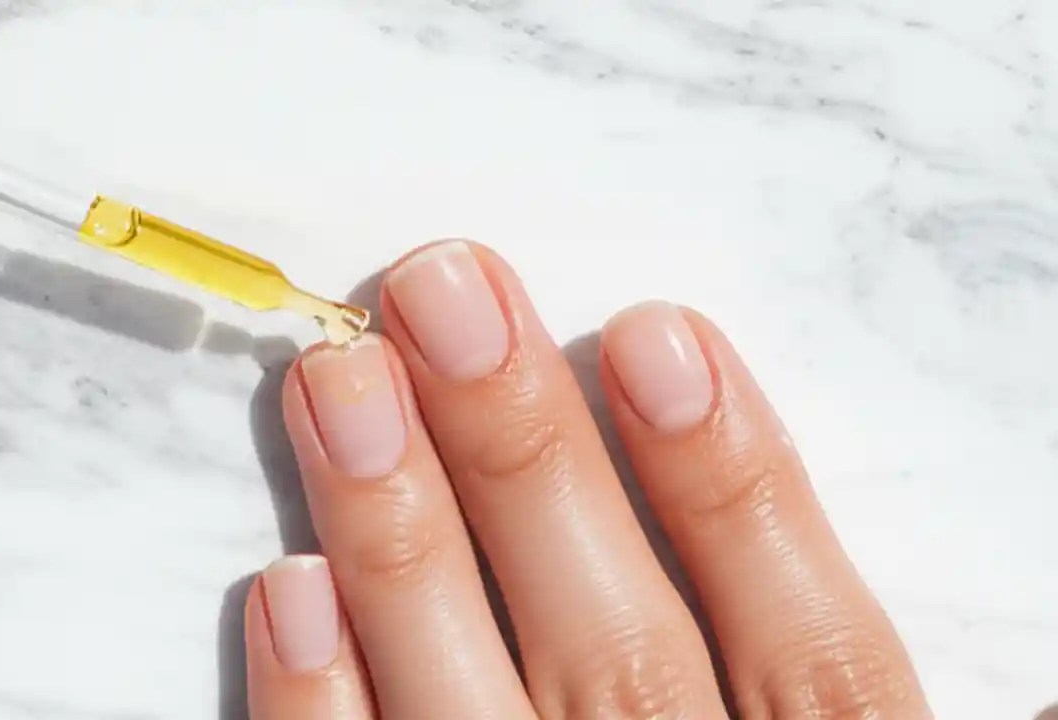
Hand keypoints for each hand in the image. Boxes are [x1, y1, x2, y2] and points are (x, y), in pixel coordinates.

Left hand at [245, 241, 930, 717]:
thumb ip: (864, 685)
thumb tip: (915, 546)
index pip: (809, 655)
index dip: (738, 487)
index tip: (656, 338)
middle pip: (618, 649)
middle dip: (527, 457)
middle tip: (442, 298)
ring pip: (476, 711)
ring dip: (400, 542)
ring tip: (341, 388)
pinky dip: (323, 710)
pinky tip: (289, 590)